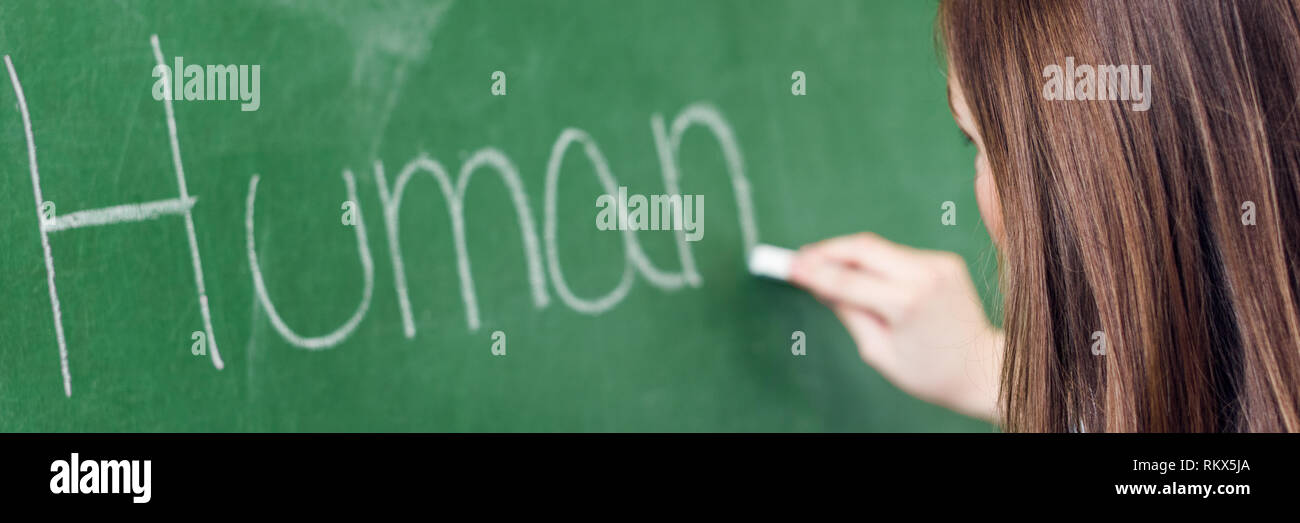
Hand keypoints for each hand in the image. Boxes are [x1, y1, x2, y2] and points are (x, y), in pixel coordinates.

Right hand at [788, 233, 1002, 420]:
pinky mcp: (944, 261)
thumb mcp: (878, 351)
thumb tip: (820, 283)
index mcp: (907, 303)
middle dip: (827, 250)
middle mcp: (925, 275)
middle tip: (800, 259)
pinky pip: (898, 256)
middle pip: (862, 248)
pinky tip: (865, 278)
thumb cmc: (929, 372)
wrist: (982, 368)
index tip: (788, 266)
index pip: (847, 280)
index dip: (813, 271)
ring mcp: (938, 264)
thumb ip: (849, 312)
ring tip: (826, 270)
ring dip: (850, 256)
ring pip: (880, 249)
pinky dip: (876, 263)